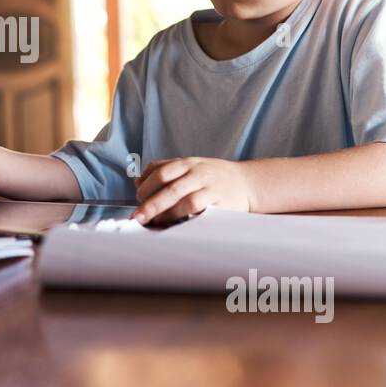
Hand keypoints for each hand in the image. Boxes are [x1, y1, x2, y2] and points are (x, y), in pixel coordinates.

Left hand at [132, 156, 253, 224]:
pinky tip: (173, 223)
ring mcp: (207, 184)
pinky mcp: (218, 199)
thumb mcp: (192, 168)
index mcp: (186, 163)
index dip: (145, 184)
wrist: (248, 183)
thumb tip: (137, 182)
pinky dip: (181, 215)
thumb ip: (166, 172)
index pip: (159, 170)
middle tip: (136, 217)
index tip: (137, 198)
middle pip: (165, 182)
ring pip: (178, 195)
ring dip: (162, 210)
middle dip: (148, 201)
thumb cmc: (215, 178)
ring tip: (152, 221)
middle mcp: (195, 170)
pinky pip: (195, 207)